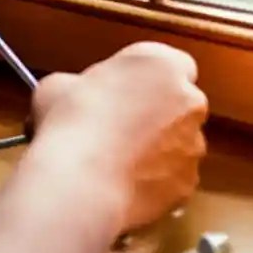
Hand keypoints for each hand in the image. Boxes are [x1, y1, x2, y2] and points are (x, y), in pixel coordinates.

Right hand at [30, 42, 208, 231]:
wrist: (84, 184)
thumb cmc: (72, 124)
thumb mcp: (58, 86)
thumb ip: (78, 84)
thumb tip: (69, 95)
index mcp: (162, 64)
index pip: (172, 65)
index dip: (147, 81)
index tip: (123, 93)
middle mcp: (189, 101)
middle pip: (178, 105)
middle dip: (156, 115)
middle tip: (118, 129)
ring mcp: (193, 145)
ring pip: (178, 145)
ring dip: (157, 150)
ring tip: (116, 163)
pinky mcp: (188, 184)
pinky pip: (172, 180)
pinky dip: (155, 183)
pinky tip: (123, 187)